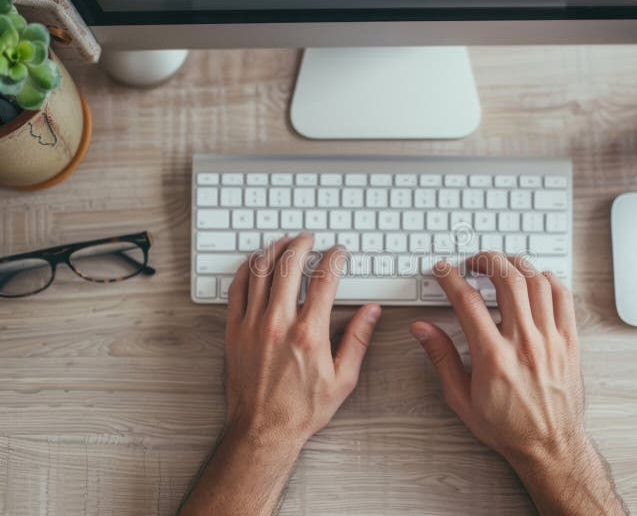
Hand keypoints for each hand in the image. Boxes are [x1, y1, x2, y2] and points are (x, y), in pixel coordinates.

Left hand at [180, 234, 381, 515]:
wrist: (263, 429)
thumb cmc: (302, 409)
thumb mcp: (343, 379)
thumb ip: (358, 340)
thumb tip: (371, 312)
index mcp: (309, 333)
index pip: (323, 280)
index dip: (333, 259)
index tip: (338, 253)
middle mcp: (278, 323)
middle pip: (288, 266)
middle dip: (301, 245)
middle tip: (309, 238)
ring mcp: (252, 325)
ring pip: (260, 272)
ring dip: (274, 251)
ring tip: (284, 242)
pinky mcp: (234, 331)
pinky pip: (237, 289)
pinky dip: (247, 270)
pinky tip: (255, 262)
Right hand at [410, 253, 624, 514]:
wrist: (549, 446)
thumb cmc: (507, 427)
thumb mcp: (461, 398)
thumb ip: (441, 358)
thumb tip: (422, 330)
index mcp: (493, 357)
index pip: (467, 301)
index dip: (451, 278)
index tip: (443, 270)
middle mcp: (524, 343)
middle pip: (507, 279)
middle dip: (486, 260)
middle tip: (474, 262)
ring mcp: (551, 340)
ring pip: (536, 281)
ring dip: (516, 265)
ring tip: (502, 266)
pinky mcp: (569, 341)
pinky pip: (563, 296)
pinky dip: (547, 279)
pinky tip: (534, 280)